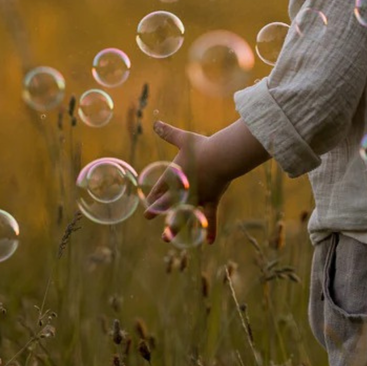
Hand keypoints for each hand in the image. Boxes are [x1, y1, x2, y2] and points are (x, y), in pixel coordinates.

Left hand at [144, 120, 231, 242]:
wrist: (220, 157)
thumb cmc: (202, 146)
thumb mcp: (183, 138)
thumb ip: (169, 133)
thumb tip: (155, 122)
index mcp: (175, 176)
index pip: (159, 187)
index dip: (152, 195)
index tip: (146, 202)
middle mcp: (183, 190)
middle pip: (166, 203)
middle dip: (156, 211)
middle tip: (147, 217)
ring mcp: (196, 198)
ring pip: (183, 216)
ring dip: (174, 228)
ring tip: (166, 239)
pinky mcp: (210, 201)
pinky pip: (210, 218)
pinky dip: (210, 229)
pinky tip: (208, 242)